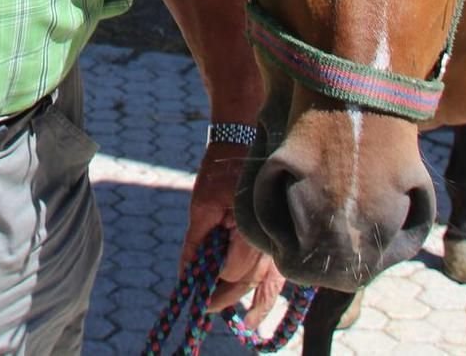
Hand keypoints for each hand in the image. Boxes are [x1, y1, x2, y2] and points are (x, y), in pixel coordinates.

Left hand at [182, 139, 285, 319]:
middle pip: (251, 281)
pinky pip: (276, 271)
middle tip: (207, 308)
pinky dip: (267, 290)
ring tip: (240, 322)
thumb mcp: (201, 204)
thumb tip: (187, 273)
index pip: (234, 269)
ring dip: (253, 302)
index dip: (214, 277)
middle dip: (228, 297)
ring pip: (268, 282)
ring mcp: (277, 239)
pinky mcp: (278, 236)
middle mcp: (270, 238)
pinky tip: (258, 307)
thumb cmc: (220, 171)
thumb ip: (196, 241)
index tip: (198, 284)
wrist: (244, 144)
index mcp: (251, 229)